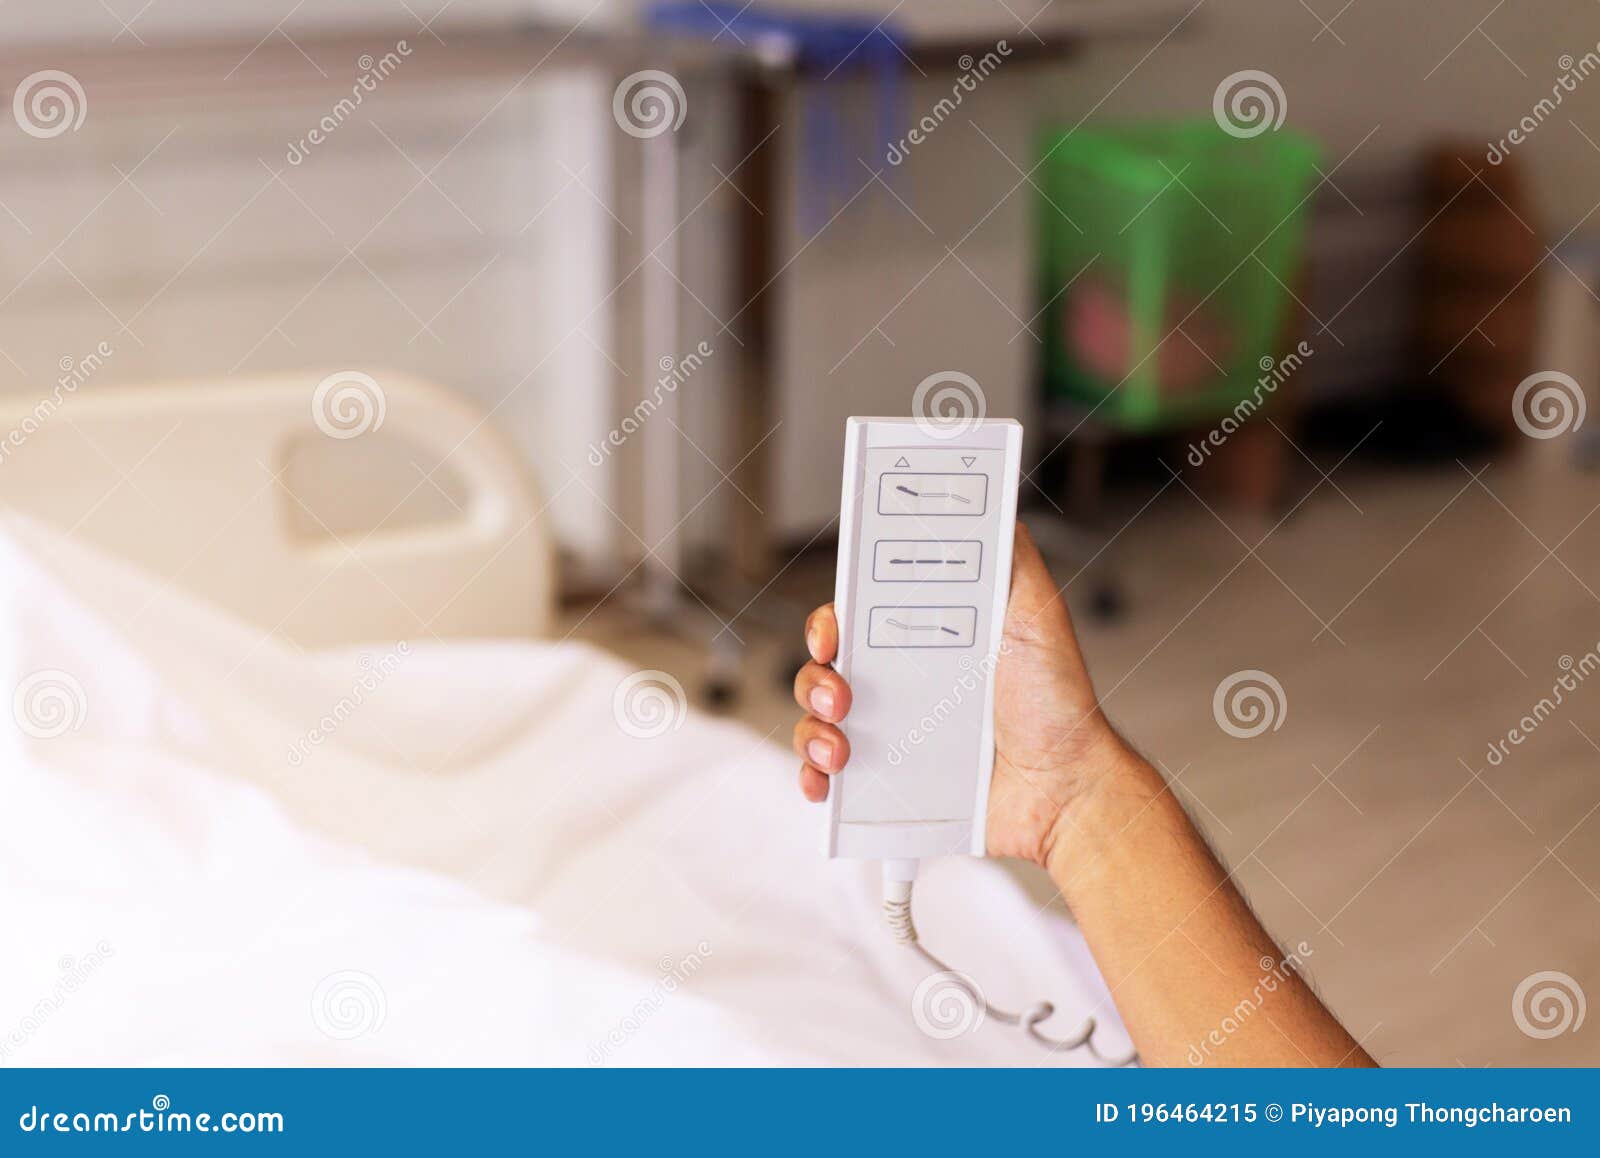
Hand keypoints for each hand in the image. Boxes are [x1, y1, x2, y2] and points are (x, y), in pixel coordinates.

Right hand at [792, 523, 1134, 866]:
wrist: (1065, 788)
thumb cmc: (1057, 704)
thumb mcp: (1038, 613)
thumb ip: (1010, 560)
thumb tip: (988, 507)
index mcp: (925, 638)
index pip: (856, 616)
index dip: (832, 621)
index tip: (833, 635)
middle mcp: (902, 681)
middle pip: (827, 665)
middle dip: (816, 677)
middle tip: (841, 696)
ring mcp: (893, 732)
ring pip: (817, 719)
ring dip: (813, 730)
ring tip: (843, 748)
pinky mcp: (888, 781)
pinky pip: (828, 776)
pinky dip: (815, 777)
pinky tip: (830, 782)